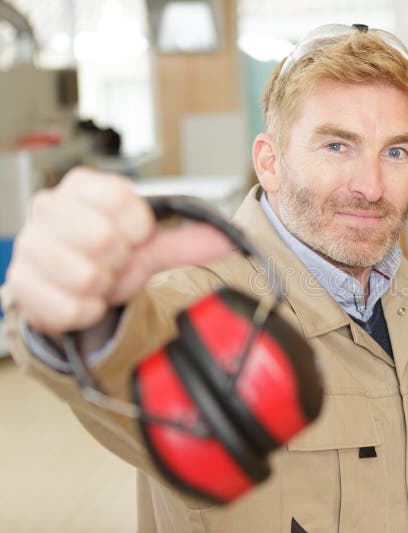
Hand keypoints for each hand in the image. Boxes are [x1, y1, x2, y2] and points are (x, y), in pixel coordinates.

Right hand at [6, 167, 233, 336]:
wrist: (74, 285)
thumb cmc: (107, 254)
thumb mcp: (148, 244)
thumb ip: (186, 240)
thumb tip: (226, 239)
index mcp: (83, 187)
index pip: (123, 201)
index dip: (139, 229)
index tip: (136, 237)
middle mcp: (49, 208)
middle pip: (103, 238)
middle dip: (119, 261)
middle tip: (113, 262)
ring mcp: (29, 245)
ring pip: (85, 275)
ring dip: (102, 287)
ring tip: (97, 279)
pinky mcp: (21, 283)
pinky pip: (70, 307)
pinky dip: (87, 310)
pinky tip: (84, 298)